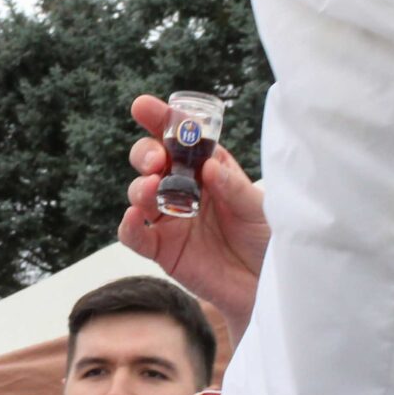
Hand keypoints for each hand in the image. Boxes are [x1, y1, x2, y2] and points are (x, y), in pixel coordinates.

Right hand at [118, 96, 268, 338]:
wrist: (265, 287)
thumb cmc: (265, 240)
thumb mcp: (258, 209)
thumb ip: (234, 188)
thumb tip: (208, 167)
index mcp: (207, 168)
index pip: (180, 137)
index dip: (160, 120)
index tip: (144, 107)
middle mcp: (183, 188)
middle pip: (150, 160)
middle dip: (146, 153)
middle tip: (157, 160)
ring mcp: (169, 218)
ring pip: (138, 193)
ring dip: (139, 186)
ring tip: (151, 189)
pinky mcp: (162, 249)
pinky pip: (135, 234)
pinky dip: (128, 225)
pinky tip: (132, 216)